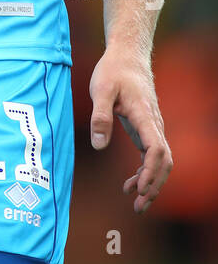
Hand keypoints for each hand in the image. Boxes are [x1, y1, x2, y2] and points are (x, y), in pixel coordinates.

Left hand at [89, 48, 172, 213]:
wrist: (127, 56)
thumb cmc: (113, 71)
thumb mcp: (101, 89)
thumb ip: (100, 116)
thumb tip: (99, 146)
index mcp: (144, 115)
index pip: (157, 149)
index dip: (151, 171)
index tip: (139, 188)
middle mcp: (154, 125)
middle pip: (165, 161)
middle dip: (154, 185)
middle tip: (138, 206)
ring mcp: (151, 128)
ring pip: (161, 162)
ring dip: (151, 183)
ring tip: (136, 204)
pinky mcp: (145, 130)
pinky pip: (151, 157)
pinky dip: (145, 173)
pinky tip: (130, 184)